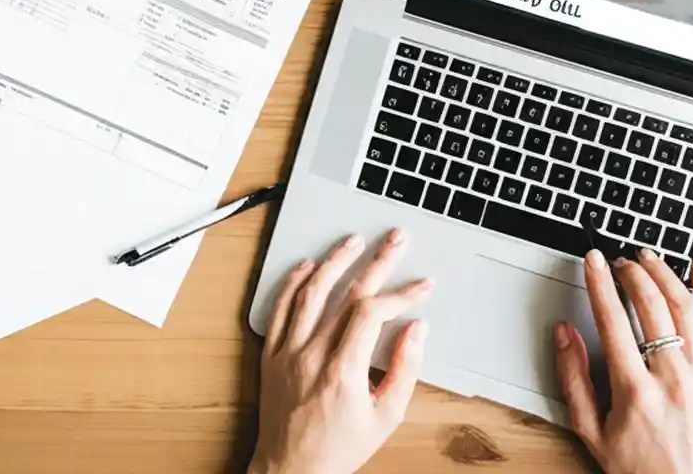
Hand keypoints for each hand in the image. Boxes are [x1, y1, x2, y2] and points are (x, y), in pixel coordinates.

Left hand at [250, 229, 433, 473]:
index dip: (401, 293)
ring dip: (333, 261)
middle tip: (395, 240)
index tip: (421, 286)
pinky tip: (306, 265)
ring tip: (353, 241)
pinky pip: (279, 309)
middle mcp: (311, 356)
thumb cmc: (338, 449)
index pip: (372, 313)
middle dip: (376, 261)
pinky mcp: (271, 355)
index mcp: (342, 372)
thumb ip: (404, 370)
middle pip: (346, 294)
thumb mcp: (386, 417)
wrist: (291, 471)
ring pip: (309, 292)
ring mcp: (287, 353)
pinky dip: (292, 283)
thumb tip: (416, 330)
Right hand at [555, 249, 692, 473]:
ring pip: (685, 307)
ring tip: (647, 258)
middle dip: (631, 273)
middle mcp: (671, 377)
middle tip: (616, 260)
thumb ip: (573, 379)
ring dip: (664, 274)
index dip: (599, 284)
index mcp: (635, 390)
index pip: (613, 321)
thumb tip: (565, 335)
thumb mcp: (590, 430)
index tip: (592, 261)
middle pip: (651, 305)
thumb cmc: (638, 467)